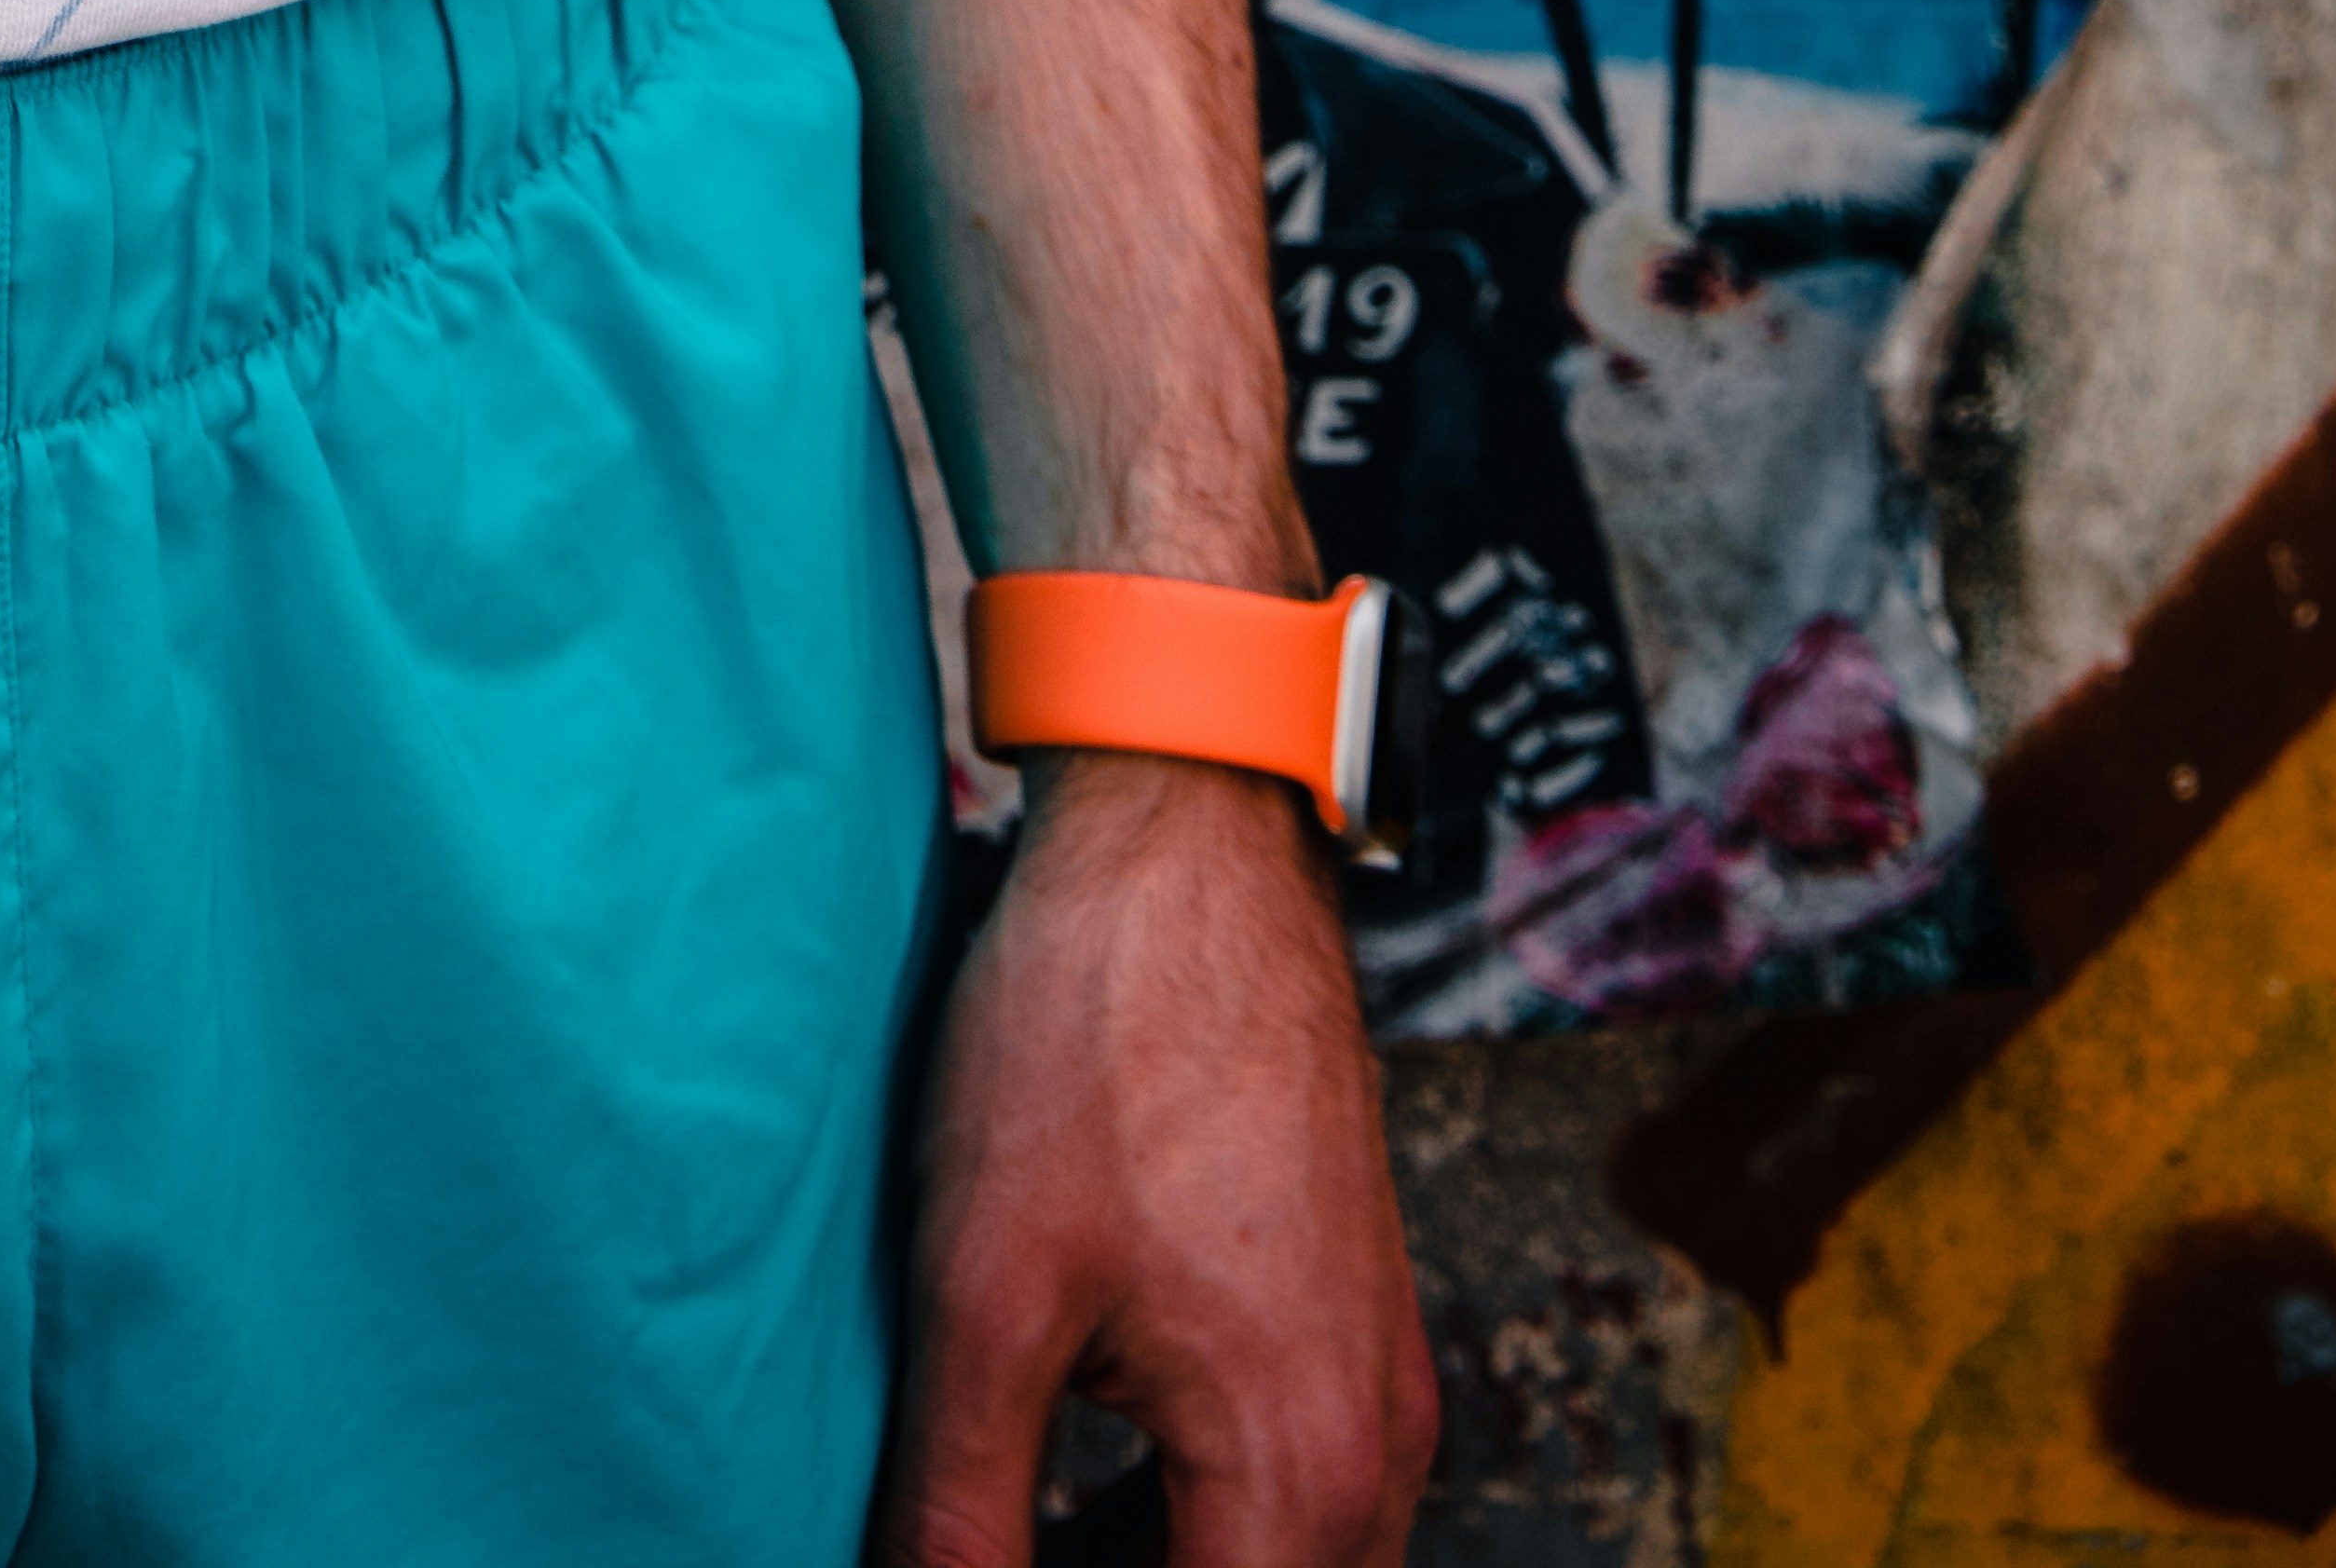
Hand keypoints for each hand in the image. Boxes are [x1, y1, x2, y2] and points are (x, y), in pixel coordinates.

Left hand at [872, 754, 1432, 1567]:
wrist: (1191, 839)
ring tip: (1012, 1528)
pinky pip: (1291, 1483)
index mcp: (1298, 1478)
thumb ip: (958, 1510)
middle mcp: (1374, 1453)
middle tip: (979, 1548)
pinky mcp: (1352, 1316)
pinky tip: (1072, 1475)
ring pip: (1276, 1560)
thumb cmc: (1089, 1038)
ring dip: (1155, 1563)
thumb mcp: (986, 1295)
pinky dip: (1189, 1513)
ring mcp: (1377, 1381)